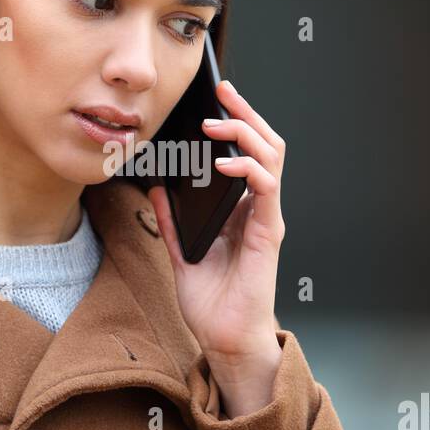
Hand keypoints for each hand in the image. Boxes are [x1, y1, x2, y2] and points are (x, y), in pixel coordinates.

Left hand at [148, 79, 284, 416]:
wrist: (224, 340)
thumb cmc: (211, 303)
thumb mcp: (182, 253)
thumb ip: (173, 220)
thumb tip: (158, 187)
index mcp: (242, 209)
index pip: (247, 152)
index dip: (236, 122)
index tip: (214, 98)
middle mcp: (259, 208)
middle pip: (266, 144)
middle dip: (246, 113)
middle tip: (224, 90)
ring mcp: (266, 217)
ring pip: (272, 157)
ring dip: (247, 133)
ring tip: (218, 123)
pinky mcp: (268, 233)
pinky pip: (266, 188)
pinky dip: (249, 168)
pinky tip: (225, 163)